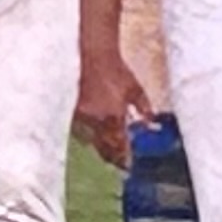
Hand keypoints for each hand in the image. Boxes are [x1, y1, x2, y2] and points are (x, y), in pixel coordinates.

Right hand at [73, 48, 144, 169]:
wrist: (90, 54)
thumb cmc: (115, 70)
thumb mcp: (135, 89)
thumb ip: (144, 108)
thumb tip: (151, 124)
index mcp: (114, 116)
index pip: (119, 144)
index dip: (123, 157)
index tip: (128, 167)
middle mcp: (96, 120)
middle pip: (103, 147)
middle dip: (111, 158)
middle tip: (118, 166)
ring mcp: (81, 116)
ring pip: (90, 140)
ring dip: (99, 148)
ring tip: (106, 156)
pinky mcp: (71, 110)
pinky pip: (80, 130)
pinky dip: (87, 136)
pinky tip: (91, 139)